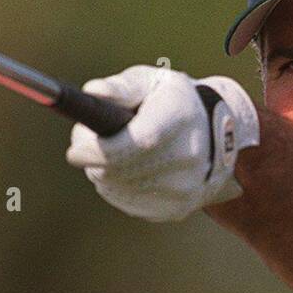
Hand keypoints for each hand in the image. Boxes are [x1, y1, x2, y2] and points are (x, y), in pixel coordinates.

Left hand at [66, 65, 258, 220]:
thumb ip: (122, 87)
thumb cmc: (172, 103)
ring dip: (102, 171)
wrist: (218, 138)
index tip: (75, 150)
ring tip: (110, 151)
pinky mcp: (174, 210)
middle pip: (121, 169)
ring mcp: (182, 189)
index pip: (138, 142)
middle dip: (93, 157)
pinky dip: (116, 186)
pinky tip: (124, 170)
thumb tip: (93, 92)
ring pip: (118, 188)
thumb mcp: (152, 83)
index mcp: (180, 119)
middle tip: (84, 142)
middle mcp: (187, 158)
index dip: (101, 149)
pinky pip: (127, 202)